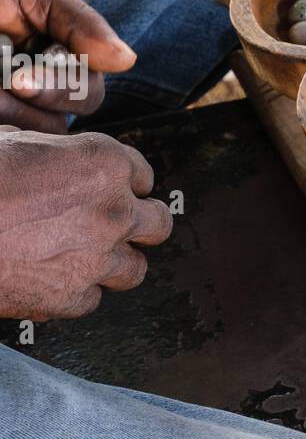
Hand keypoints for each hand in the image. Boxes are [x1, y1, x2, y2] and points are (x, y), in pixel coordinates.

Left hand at [0, 0, 135, 131]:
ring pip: (41, 135)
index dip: (63, 87)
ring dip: (8, 114)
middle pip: (70, 120)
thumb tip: (128, 60)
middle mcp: (43, 91)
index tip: (22, 77)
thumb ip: (80, 21)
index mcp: (61, 58)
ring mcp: (18, 110)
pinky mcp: (4, 125)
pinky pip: (15, 141)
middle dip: (38, 99)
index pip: (89, 91)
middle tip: (4, 81)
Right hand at [0, 128, 172, 319]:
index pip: (141, 174)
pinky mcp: (71, 298)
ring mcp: (97, 259)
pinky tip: (52, 279)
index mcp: (103, 163)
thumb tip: (49, 157)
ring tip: (87, 257)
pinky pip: (91, 299)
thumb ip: (48, 152)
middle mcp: (112, 211)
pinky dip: (75, 291)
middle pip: (157, 223)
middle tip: (116, 225)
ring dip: (115, 262)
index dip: (124, 182)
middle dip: (139, 223)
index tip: (114, 189)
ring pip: (134, 269)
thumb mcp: (11, 139)